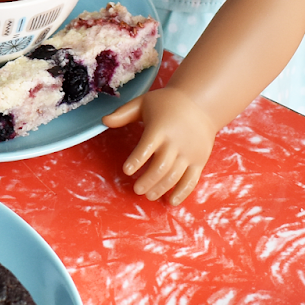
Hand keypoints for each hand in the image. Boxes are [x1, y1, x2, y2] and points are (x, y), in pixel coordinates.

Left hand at [105, 86, 217, 204]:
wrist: (201, 103)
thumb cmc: (167, 103)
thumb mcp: (144, 102)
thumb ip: (123, 114)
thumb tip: (103, 121)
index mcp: (160, 128)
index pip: (146, 148)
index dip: (136, 161)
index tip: (126, 170)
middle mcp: (175, 142)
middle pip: (160, 167)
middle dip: (147, 181)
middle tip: (136, 189)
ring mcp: (189, 153)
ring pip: (174, 176)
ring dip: (160, 189)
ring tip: (148, 195)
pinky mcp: (199, 160)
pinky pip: (191, 180)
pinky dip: (182, 193)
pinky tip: (170, 201)